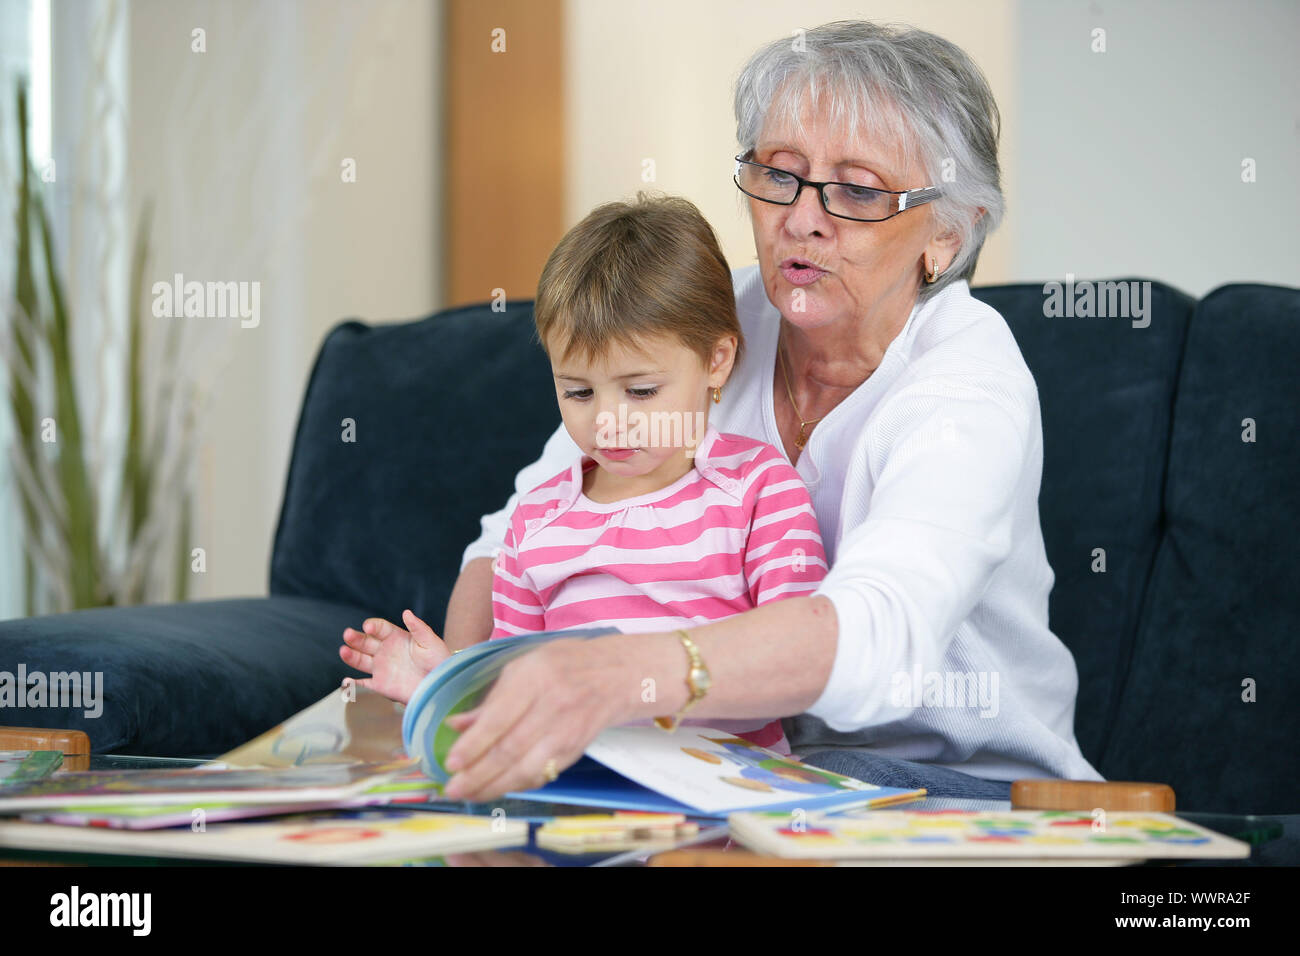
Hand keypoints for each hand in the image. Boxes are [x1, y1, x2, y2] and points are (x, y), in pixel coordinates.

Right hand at [339, 609, 450, 703]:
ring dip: (351, 656)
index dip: (373, 626)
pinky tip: (346, 681)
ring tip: (343, 651)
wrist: (442, 685)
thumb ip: (418, 628)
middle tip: (348, 634)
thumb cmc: (439, 661)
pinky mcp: (380, 685)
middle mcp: (385, 651)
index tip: (368, 626)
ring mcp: (381, 668)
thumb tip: (406, 612)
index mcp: (396, 637)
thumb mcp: (430, 642)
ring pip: (360, 660)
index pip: (379, 628)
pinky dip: (353, 684)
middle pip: (365, 642)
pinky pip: (363, 685)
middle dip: (356, 638)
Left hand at [440, 636, 634, 801]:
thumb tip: (456, 725)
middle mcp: (552, 704)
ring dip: (494, 786)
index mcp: (535, 677)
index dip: (474, 744)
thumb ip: (492, 698)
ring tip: (469, 795)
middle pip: (510, 749)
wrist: (618, 674)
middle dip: (477, 773)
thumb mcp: (525, 666)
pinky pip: (542, 774)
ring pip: (526, 768)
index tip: (451, 762)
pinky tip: (498, 789)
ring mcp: (566, 731)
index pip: (499, 717)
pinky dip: (518, 785)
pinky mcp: (575, 750)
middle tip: (453, 788)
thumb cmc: (566, 664)